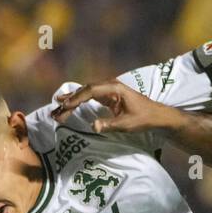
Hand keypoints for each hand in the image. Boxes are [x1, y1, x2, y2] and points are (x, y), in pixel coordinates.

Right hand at [52, 80, 182, 135]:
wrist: (156, 115)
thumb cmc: (144, 119)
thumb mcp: (127, 125)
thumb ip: (110, 125)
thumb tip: (94, 127)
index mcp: (115, 88)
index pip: (91, 91)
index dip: (77, 98)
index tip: (65, 106)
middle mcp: (110, 86)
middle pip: (85, 91)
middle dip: (70, 101)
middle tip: (55, 111)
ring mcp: (109, 90)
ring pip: (86, 93)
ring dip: (72, 100)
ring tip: (56, 107)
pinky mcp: (108, 96)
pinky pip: (90, 96)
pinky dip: (79, 101)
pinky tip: (69, 104)